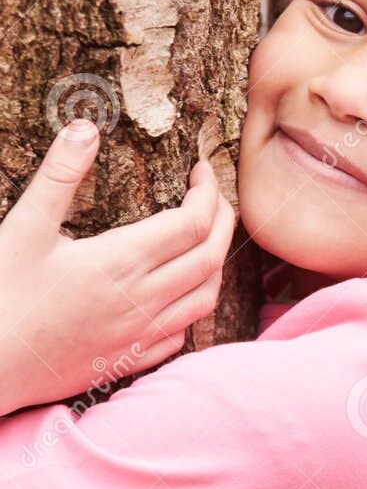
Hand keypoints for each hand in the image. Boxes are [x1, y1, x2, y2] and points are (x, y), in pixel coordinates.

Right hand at [0, 119, 236, 415]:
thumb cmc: (0, 295)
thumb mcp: (23, 227)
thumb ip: (59, 175)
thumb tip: (86, 127)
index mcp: (121, 262)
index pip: (193, 221)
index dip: (208, 191)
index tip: (202, 169)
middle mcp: (142, 301)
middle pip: (210, 256)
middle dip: (223, 220)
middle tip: (216, 195)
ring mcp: (138, 336)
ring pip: (205, 297)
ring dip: (216, 264)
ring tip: (208, 239)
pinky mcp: (127, 361)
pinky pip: (180, 335)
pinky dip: (191, 307)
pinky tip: (180, 294)